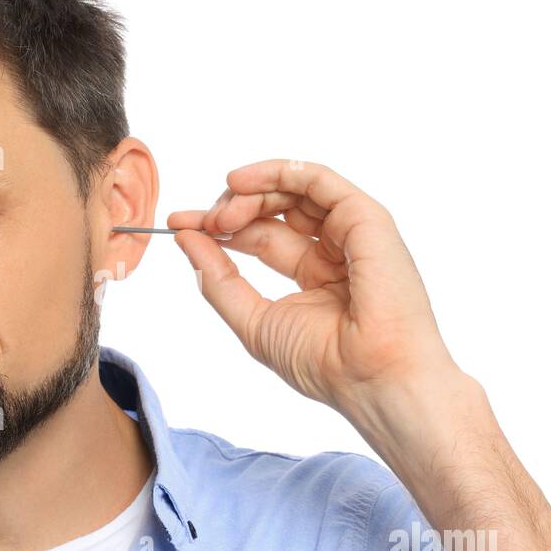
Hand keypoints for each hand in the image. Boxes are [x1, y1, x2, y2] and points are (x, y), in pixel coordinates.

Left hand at [166, 158, 463, 413]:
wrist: (369, 377)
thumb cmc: (325, 363)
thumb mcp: (253, 320)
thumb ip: (218, 278)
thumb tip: (186, 239)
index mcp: (316, 276)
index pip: (260, 238)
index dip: (219, 227)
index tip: (180, 225)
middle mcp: (336, 251)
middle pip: (275, 211)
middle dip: (232, 209)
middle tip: (201, 222)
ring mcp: (353, 234)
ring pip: (295, 189)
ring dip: (250, 191)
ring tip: (220, 211)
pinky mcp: (366, 219)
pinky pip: (318, 180)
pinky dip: (277, 173)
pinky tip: (241, 183)